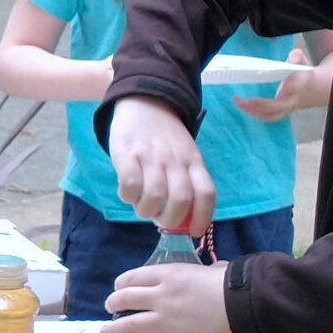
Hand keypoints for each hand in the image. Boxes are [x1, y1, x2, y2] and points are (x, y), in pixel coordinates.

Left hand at [101, 260, 234, 332]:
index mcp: (168, 276)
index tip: (120, 288)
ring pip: (130, 326)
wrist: (246, 303)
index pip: (133, 277)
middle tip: (110, 308)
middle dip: (113, 303)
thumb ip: (208, 272)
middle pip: (125, 299)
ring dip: (112, 330)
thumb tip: (218, 271)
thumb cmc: (233, 284)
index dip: (121, 283)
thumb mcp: (214, 270)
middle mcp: (161, 298)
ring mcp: (168, 323)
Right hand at [106, 96, 214, 233]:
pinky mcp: (126, 153)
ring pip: (155, 196)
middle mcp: (176, 160)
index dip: (203, 218)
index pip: (206, 193)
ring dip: (146, 210)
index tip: (194, 233)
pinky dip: (128, 196)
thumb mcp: (185, 154)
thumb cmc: (165, 135)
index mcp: (194, 161)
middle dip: (170, 220)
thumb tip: (181, 218)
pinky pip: (130, 184)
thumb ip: (186, 180)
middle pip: (181, 200)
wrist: (145, 99)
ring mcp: (151, 156)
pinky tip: (128, 193)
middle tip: (160, 219)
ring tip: (142, 206)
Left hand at [234, 45, 331, 123]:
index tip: (278, 85)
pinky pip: (268, 117)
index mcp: (300, 85)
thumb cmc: (305, 74)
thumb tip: (294, 55)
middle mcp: (293, 99)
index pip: (295, 87)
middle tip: (247, 100)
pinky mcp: (281, 112)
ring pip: (272, 115)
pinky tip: (243, 106)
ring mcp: (287, 108)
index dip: (288, 87)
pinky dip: (254, 113)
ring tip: (238, 102)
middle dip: (262, 105)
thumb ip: (297, 57)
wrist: (317, 90)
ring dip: (254, 111)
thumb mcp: (304, 62)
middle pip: (279, 106)